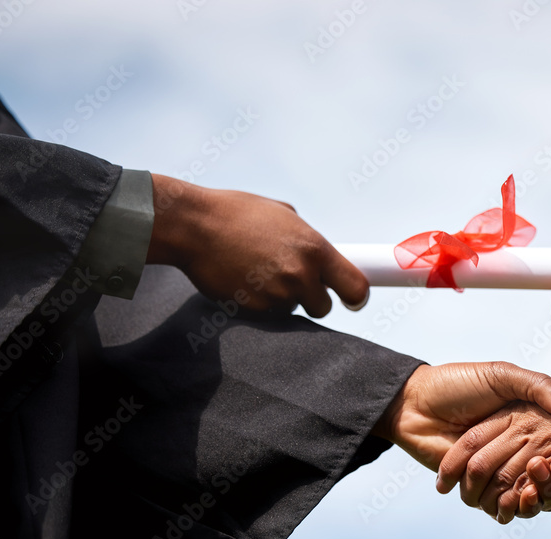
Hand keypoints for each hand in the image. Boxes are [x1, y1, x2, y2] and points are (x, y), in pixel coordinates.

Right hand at [147, 174, 368, 315]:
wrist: (194, 225)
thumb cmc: (237, 212)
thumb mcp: (284, 214)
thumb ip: (308, 238)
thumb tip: (321, 256)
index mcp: (315, 249)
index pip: (355, 287)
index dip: (357, 296)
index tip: (354, 300)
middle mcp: (300, 275)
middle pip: (324, 308)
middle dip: (312, 298)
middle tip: (294, 281)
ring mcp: (276, 295)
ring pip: (292, 309)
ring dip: (282, 298)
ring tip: (259, 271)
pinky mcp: (254, 309)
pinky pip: (267, 313)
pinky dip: (260, 301)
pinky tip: (243, 278)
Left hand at [437, 348, 550, 522]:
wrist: (413, 402)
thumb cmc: (459, 383)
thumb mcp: (505, 375)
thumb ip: (539, 388)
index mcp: (533, 425)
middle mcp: (521, 452)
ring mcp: (501, 474)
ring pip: (535, 498)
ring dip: (541, 498)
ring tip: (538, 488)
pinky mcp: (478, 491)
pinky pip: (504, 508)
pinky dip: (513, 508)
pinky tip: (516, 498)